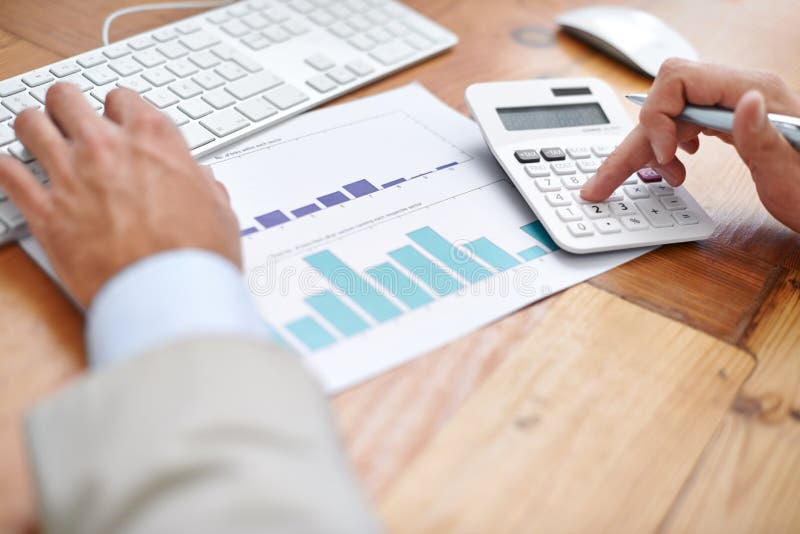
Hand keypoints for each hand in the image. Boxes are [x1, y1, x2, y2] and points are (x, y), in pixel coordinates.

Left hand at [0, 83, 240, 306]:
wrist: (169, 293)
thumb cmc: (196, 255)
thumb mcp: (219, 211)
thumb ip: (204, 187)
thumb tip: (203, 181)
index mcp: (153, 140)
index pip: (122, 98)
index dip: (118, 108)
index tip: (117, 119)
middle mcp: (106, 148)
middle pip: (66, 99)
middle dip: (66, 106)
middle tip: (69, 119)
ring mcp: (71, 177)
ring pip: (29, 125)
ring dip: (32, 129)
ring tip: (37, 139)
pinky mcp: (46, 214)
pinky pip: (8, 175)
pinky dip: (8, 171)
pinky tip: (14, 174)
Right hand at [581, 59, 799, 232]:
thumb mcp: (789, 172)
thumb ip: (763, 135)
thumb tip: (744, 99)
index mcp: (752, 92)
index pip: (678, 79)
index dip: (657, 117)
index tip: (663, 157)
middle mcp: (737, 93)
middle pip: (664, 101)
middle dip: (634, 142)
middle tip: (601, 183)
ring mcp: (732, 106)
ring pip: (669, 114)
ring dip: (648, 146)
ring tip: (651, 178)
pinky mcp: (728, 122)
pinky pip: (683, 122)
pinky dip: (666, 146)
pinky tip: (675, 166)